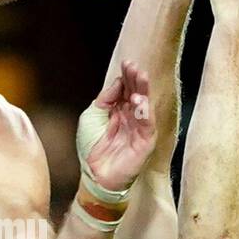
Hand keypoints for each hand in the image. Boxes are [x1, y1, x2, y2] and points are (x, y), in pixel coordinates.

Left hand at [82, 61, 154, 192]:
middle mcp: (131, 117)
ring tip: (141, 76)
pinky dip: (144, 111)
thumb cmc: (91, 148)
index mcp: (118, 110)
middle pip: (136, 93)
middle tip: (135, 66)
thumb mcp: (91, 117)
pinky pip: (147, 124)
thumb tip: (117, 82)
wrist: (94, 176)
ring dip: (143, 90)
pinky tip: (139, 101)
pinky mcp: (145, 142)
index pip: (126, 89)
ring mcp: (139, 129)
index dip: (127, 76)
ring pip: (145, 106)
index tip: (127, 63)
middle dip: (136, 79)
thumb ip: (104, 99)